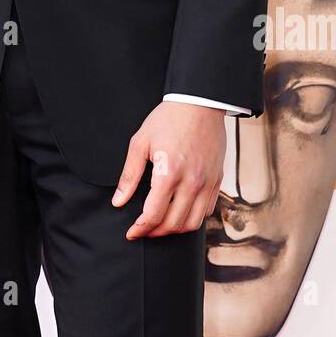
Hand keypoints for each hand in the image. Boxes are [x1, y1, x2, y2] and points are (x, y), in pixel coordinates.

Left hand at [113, 101, 224, 238]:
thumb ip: (129, 176)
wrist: (199, 104)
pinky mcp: (217, 180)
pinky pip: (206, 211)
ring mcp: (207, 183)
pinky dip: (192, 219)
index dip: (140, 229)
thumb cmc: (167, 120)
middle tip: (143, 230)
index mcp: (168, 173)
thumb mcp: (140, 143)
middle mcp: (191, 182)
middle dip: (155, 233)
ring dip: (174, 230)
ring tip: (161, 226)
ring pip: (193, 223)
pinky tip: (179, 213)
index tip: (131, 233)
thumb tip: (118, 202)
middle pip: (173, 224)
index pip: (153, 215)